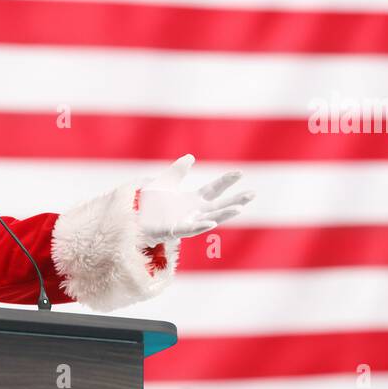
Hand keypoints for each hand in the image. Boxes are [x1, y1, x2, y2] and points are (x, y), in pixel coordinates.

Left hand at [137, 154, 255, 243]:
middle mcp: (193, 213)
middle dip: (235, 200)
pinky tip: (211, 222)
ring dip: (224, 214)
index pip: (214, 190)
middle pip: (218, 206)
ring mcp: (186, 222)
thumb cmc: (151, 205)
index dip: (226, 181)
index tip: (240, 173)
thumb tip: (191, 157)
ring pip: (209, 218)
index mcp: (193, 201)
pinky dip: (201, 225)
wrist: (135, 219)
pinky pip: (189, 229)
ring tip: (239, 208)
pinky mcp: (173, 231)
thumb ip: (178, 171)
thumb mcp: (166, 183)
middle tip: (252, 193)